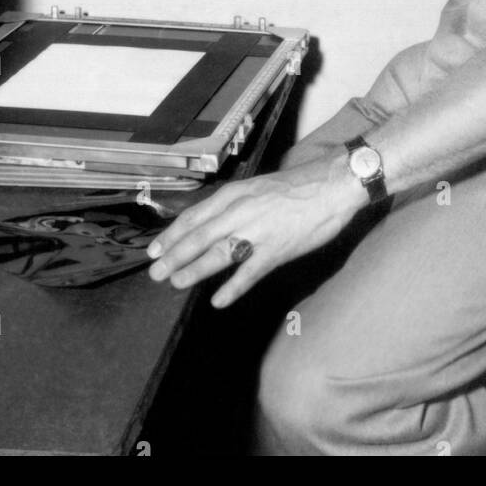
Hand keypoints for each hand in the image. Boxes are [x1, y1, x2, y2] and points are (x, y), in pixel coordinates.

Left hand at [146, 152, 366, 307]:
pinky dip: (233, 287)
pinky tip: (219, 300)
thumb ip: (233, 205)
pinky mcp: (277, 250)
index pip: (195, 216)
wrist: (331, 186)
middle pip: (199, 236)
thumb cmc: (295, 187)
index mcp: (235, 194)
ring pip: (219, 253)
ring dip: (194, 269)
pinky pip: (250, 272)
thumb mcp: (256, 188)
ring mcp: (259, 231)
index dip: (172, 234)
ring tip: (176, 282)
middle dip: (174, 255)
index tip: (155, 249)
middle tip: (155, 272)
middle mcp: (241, 211)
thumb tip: (209, 225)